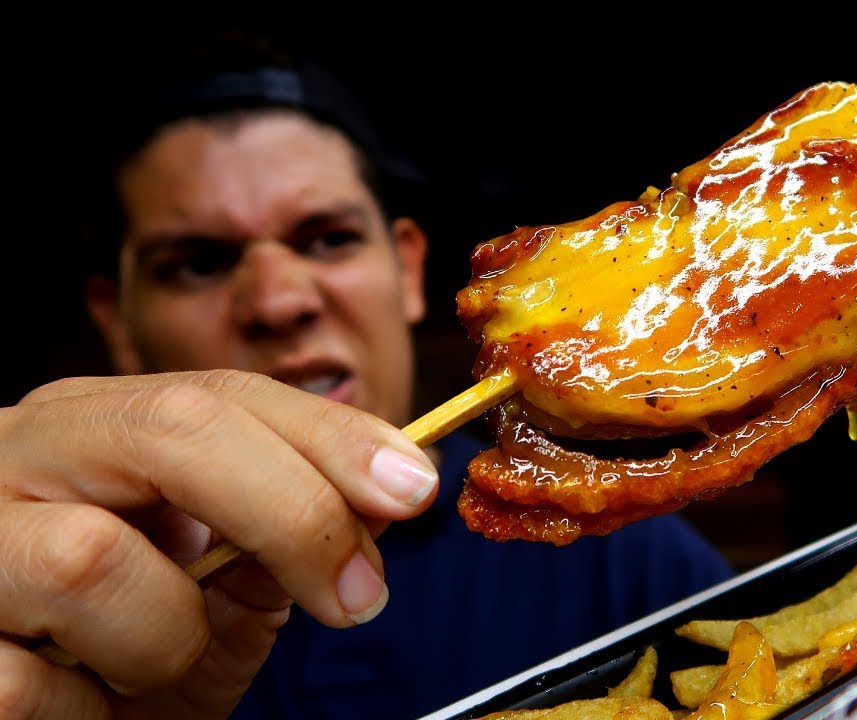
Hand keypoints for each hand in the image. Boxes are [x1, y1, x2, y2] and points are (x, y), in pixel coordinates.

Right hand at [0, 370, 438, 717]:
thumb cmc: (117, 657)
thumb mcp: (212, 591)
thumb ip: (277, 536)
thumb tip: (382, 493)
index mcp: (90, 428)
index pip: (222, 394)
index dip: (331, 435)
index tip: (412, 488)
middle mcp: (13, 455)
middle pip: (172, 428)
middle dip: (292, 510)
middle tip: (355, 596)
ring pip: (91, 559)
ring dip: (162, 639)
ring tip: (142, 668)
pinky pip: (26, 680)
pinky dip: (83, 713)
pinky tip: (78, 708)